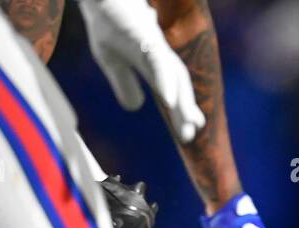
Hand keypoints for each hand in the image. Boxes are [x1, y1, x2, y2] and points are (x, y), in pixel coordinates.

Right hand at [78, 0, 204, 142]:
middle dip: (185, 109)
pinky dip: (165, 79)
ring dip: (182, 98)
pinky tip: (169, 97)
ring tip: (188, 121)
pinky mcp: (141, 33)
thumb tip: (136, 107)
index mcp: (152, 61)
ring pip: (172, 72)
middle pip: (177, 82)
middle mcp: (158, 52)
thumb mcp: (110, 59)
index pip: (171, 88)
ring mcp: (151, 41)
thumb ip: (124, 82)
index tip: (189, 134)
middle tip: (190, 134)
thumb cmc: (108, 21)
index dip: (181, 110)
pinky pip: (156, 59)